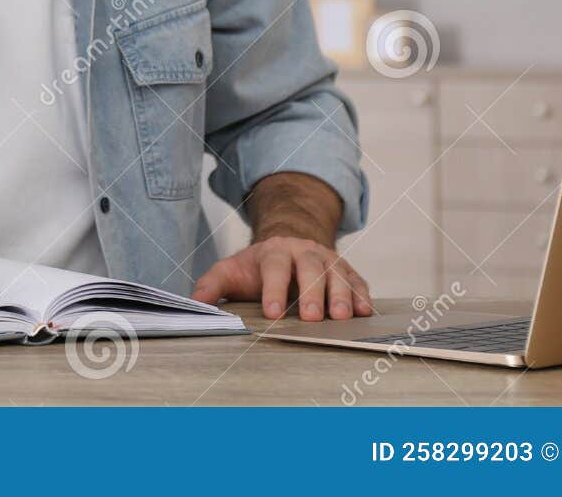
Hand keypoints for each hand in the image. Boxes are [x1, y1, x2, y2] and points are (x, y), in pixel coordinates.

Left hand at [192, 235, 372, 320]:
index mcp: (273, 252)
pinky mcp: (345, 270)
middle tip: (312, 318)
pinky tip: (365, 312)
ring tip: (342, 318)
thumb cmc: (257, 267)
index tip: (272, 313)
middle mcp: (303, 251)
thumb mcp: (231, 271)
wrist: (287, 244)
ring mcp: (327, 259)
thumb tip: (196, 303)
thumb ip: (212, 285)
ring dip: (341, 295)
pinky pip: (357, 280)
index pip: (274, 268)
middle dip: (312, 293)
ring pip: (336, 273)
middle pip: (310, 268)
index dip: (273, 289)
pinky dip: (362, 294)